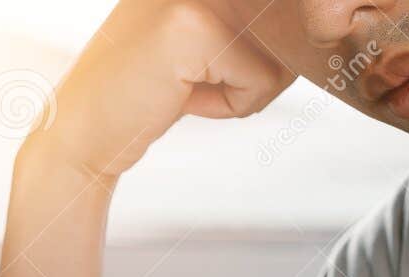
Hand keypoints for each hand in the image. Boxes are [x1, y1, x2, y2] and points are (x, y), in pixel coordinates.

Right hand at [30, 0, 294, 178]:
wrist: (82, 133)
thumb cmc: (145, 92)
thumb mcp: (203, 42)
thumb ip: (252, 25)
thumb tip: (327, 27)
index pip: (284, 12)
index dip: (273, 49)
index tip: (218, 70)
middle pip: (288, 30)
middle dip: (257, 71)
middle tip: (193, 79)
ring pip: (279, 58)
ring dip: (241, 90)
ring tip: (184, 85)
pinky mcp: (195, 27)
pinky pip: (258, 83)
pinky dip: (227, 106)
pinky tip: (179, 98)